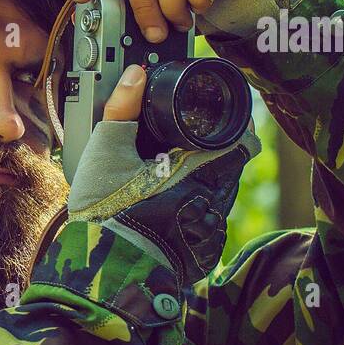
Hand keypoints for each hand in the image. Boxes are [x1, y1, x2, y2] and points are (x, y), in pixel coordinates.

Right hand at [68, 65, 260, 285]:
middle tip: (188, 146)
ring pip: (221, 193)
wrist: (101, 270)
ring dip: (206, 182)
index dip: (236, 126)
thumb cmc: (105, 212)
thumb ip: (122, 109)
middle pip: (232, 166)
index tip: (225, 117)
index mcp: (199, 170)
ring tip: (174, 177)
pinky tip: (168, 209)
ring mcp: (210, 228)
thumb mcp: (106, 153)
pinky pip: (208, 220)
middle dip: (215, 153)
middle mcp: (213, 199)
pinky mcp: (203, 251)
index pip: (242, 140)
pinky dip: (195, 210)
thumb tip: (136, 74)